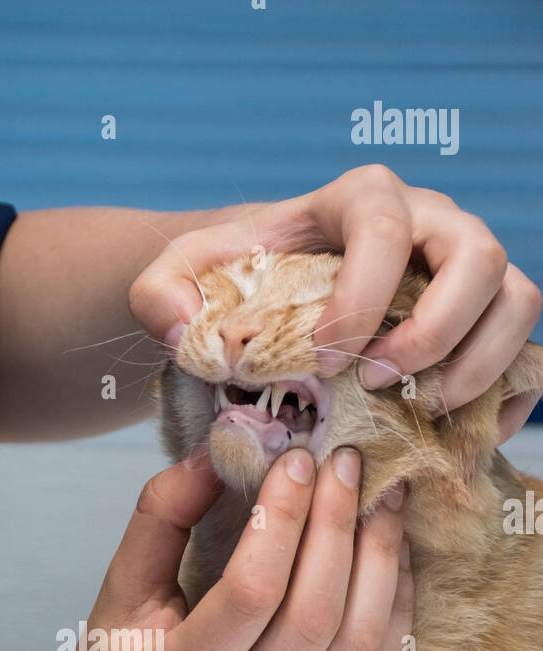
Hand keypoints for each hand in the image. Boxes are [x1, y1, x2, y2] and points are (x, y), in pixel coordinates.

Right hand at [47, 444, 412, 650]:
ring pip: (358, 647)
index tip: (296, 460)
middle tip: (348, 465)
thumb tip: (219, 450)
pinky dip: (395, 611)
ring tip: (383, 501)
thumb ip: (160, 519)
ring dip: (381, 564)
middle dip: (338, 529)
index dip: (282, 521)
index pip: (250, 595)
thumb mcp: (115, 597)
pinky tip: (392, 558)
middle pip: (314, 617)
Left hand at [129, 166, 541, 443]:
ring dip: (480, 364)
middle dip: (435, 330)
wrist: (262, 294)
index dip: (364, 295)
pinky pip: (525, 348)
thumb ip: (161, 295)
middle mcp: (429, 224)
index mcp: (359, 201)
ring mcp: (463, 272)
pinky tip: (457, 432)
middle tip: (377, 384)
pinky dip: (508, 392)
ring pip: (516, 298)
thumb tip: (185, 328)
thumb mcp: (173, 279)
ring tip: (421, 412)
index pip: (383, 226)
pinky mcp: (480, 320)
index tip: (325, 359)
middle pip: (477, 255)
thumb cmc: (228, 282)